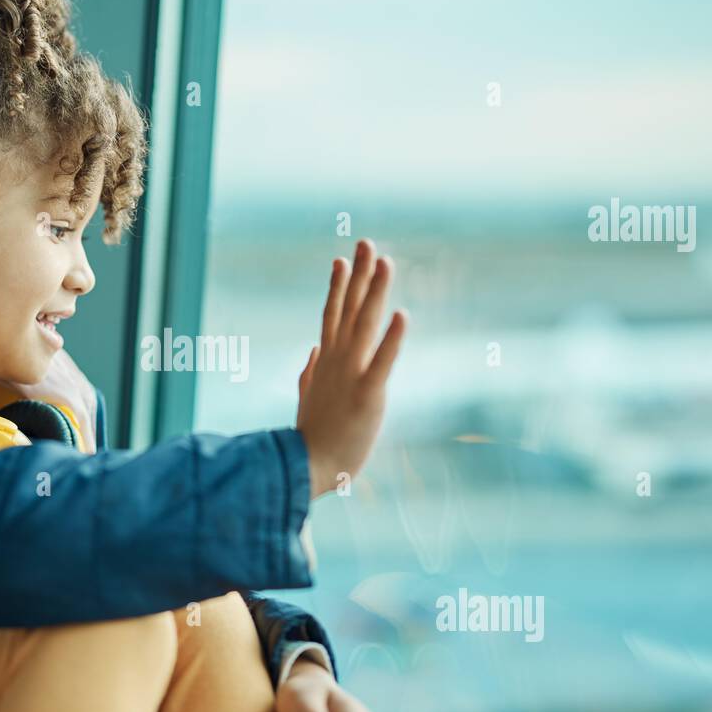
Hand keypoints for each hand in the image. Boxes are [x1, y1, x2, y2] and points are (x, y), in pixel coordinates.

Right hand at [296, 239, 405, 498]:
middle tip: (365, 242)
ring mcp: (351, 374)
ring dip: (375, 291)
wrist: (307, 468)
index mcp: (325, 362)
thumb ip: (309, 373)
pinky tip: (403, 314)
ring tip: (384, 262)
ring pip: (365, 324)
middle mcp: (336, 360)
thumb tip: (311, 352)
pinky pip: (383, 361)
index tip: (339, 259)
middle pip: (349, 308)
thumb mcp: (308, 399)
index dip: (338, 286)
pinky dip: (393, 338)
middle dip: (358, 274)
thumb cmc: (311, 439)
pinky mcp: (368, 394)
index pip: (332, 315)